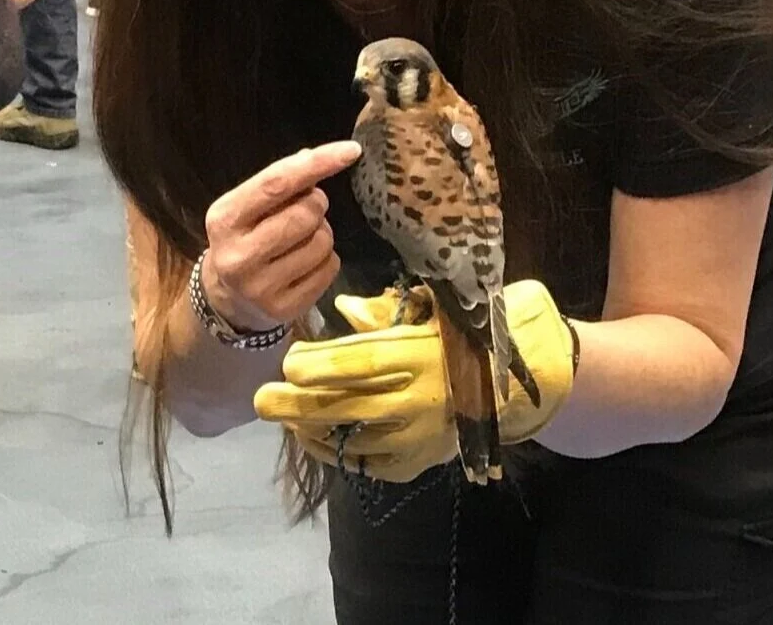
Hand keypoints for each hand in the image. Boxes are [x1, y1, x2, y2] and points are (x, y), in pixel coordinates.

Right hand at [200, 142, 358, 332]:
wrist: (229, 298)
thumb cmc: (243, 239)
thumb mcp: (246, 208)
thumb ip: (277, 183)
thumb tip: (315, 157)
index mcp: (224, 219)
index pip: (275, 184)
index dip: (316, 164)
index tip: (350, 150)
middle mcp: (238, 255)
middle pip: (305, 214)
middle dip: (316, 204)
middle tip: (307, 209)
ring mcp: (261, 287)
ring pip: (322, 242)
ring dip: (323, 233)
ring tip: (304, 238)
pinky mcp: (285, 308)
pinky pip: (330, 269)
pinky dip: (327, 258)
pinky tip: (306, 262)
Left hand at [254, 280, 576, 483]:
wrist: (511, 388)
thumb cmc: (455, 339)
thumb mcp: (426, 314)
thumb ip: (382, 312)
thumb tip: (343, 308)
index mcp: (418, 355)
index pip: (359, 362)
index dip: (318, 365)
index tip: (288, 362)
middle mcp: (419, 399)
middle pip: (345, 406)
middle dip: (296, 405)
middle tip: (261, 400)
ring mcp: (418, 437)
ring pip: (350, 439)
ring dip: (309, 430)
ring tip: (283, 418)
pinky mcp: (417, 463)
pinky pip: (366, 464)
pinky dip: (336, 452)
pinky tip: (313, 438)